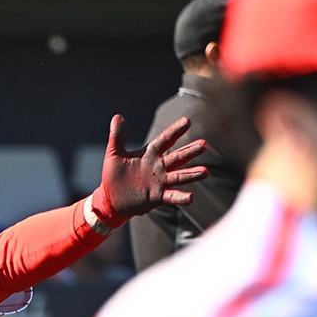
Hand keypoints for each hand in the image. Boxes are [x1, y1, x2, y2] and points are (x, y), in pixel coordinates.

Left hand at [92, 114, 208, 222]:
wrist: (111, 199)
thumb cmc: (114, 175)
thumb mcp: (114, 154)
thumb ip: (118, 136)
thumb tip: (118, 116)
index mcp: (150, 154)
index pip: (165, 140)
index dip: (175, 131)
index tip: (187, 121)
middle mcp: (158, 166)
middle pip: (177, 158)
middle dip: (190, 151)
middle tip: (204, 144)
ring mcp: (160, 182)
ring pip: (179, 176)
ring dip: (192, 174)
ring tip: (205, 172)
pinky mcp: (157, 197)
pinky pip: (171, 196)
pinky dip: (180, 197)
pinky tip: (190, 197)